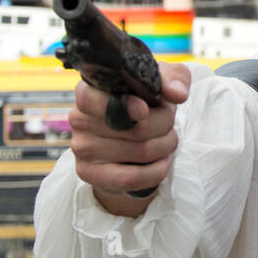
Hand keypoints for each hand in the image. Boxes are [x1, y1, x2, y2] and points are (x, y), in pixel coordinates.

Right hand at [69, 63, 190, 208]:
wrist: (130, 140)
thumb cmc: (145, 103)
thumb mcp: (160, 83)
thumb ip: (173, 79)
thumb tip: (177, 94)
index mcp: (90, 90)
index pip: (94, 98)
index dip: (125, 106)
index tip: (145, 109)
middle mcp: (79, 118)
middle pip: (137, 128)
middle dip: (166, 126)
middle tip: (169, 124)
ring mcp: (82, 147)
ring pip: (141, 151)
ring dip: (166, 147)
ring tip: (167, 141)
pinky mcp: (88, 173)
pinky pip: (130, 178)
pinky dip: (156, 172)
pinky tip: (163, 163)